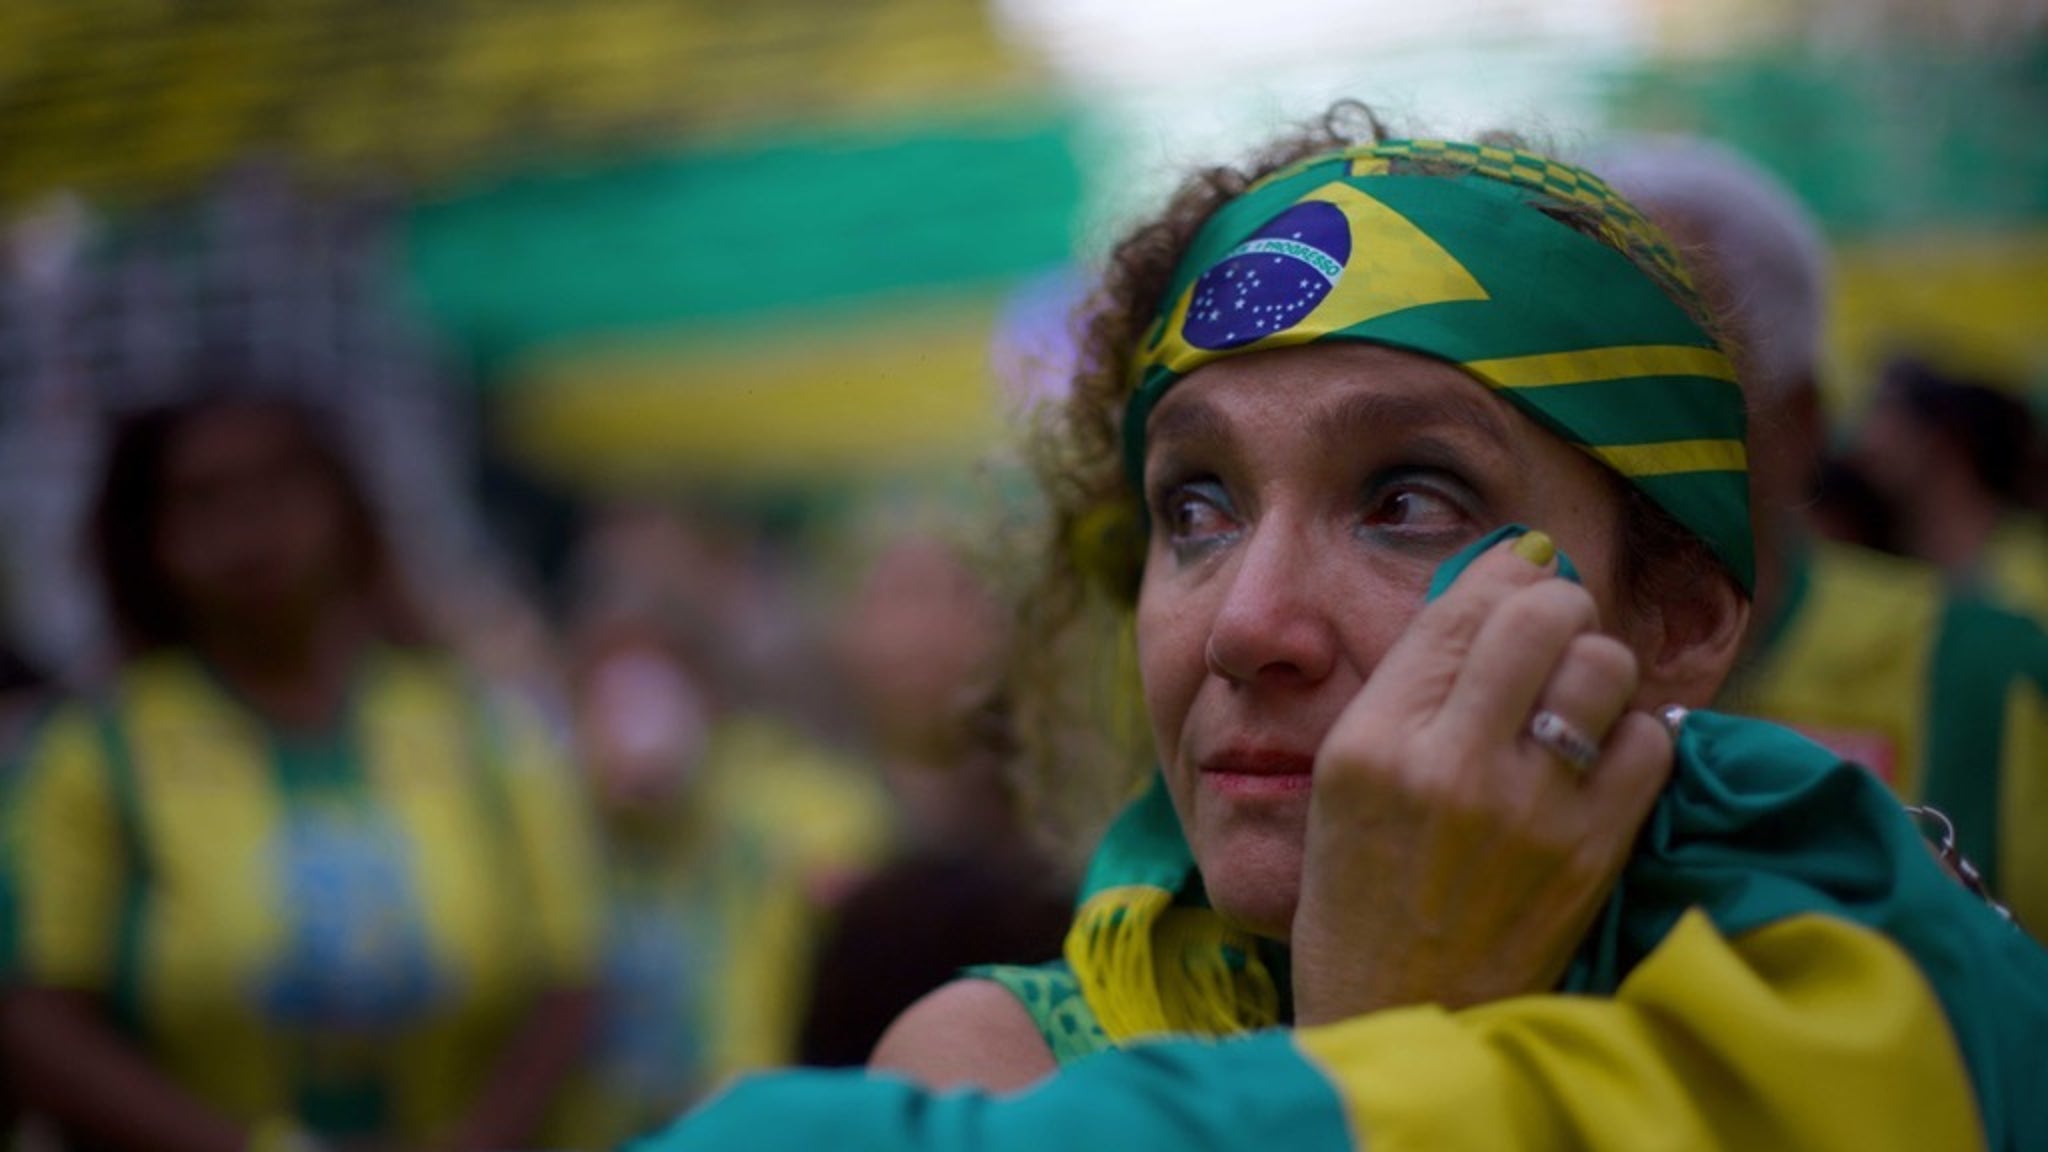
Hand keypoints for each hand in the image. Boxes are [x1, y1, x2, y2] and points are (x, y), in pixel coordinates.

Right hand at [1289, 533, 1673, 1025]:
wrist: (1402, 1016)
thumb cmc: (1363, 893)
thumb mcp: (1345, 779)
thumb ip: (1414, 686)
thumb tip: (1510, 574)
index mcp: (1372, 744)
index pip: (1459, 609)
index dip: (1502, 574)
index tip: (1519, 574)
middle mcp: (1450, 767)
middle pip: (1542, 616)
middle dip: (1557, 606)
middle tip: (1553, 631)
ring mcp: (1528, 812)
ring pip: (1605, 666)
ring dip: (1598, 668)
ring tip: (1576, 698)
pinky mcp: (1591, 854)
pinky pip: (1650, 741)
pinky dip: (1634, 735)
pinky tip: (1600, 758)